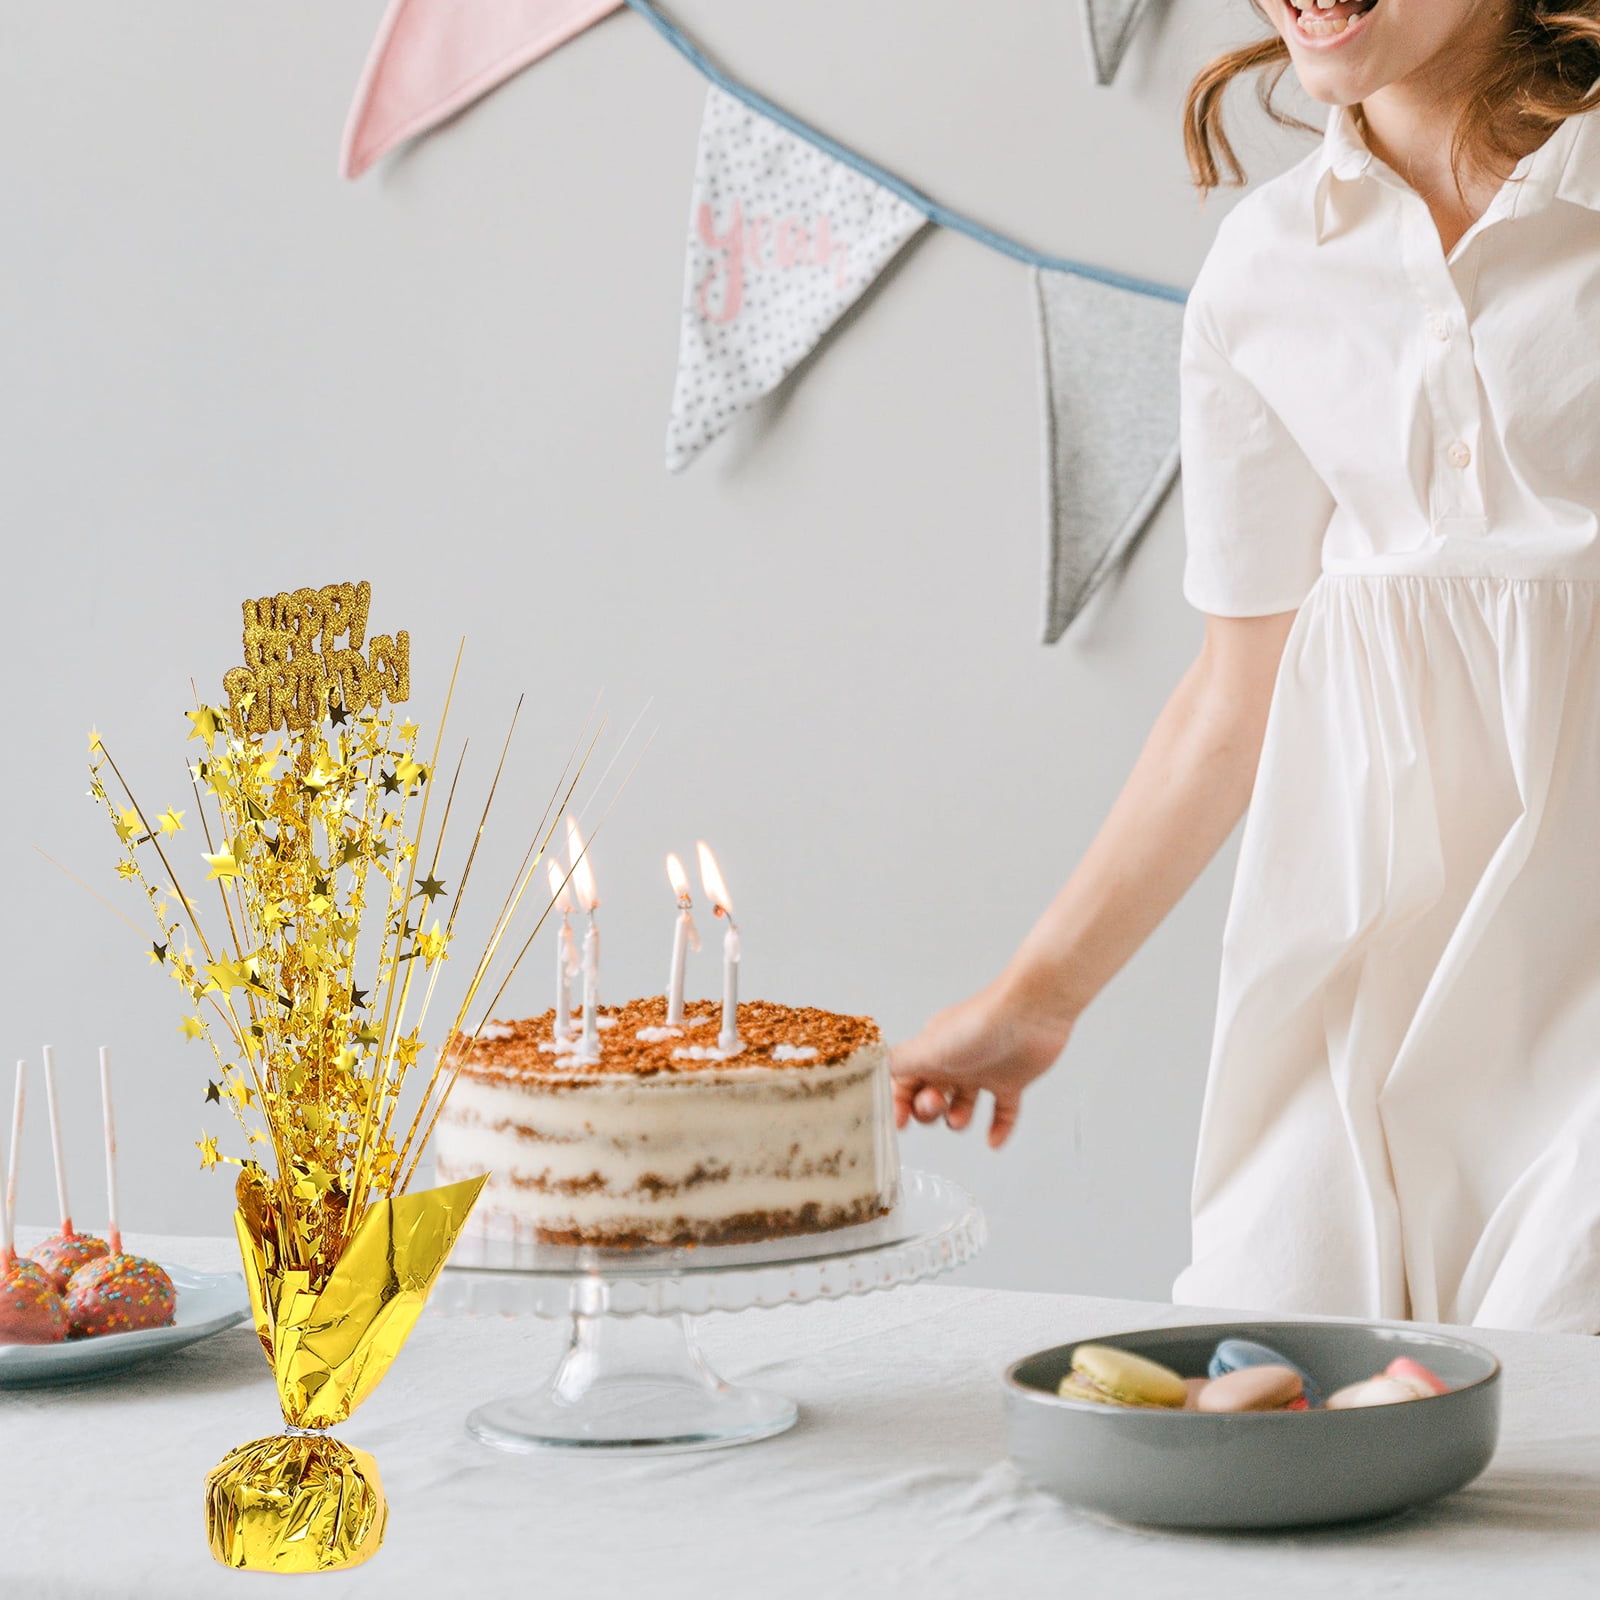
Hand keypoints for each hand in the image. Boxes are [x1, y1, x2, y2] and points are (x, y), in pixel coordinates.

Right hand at [890, 980, 1072, 1148]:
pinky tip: (994, 1142)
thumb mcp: (929, 1048)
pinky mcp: (1012, 1080)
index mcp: (931, 1051)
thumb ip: (899, 1063)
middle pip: (931, 1097)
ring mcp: (983, 1071)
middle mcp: (954, 1061)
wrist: (1031, 1011)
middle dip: (929, 1110)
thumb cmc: (978, 1026)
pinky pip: (1003, 1112)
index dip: (899, 1104)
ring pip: (963, 1106)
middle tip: (938, 1105)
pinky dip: (999, 1128)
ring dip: (959, 1120)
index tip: (899, 1124)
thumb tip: (870, 1067)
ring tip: (962, 1118)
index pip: (905, 1083)